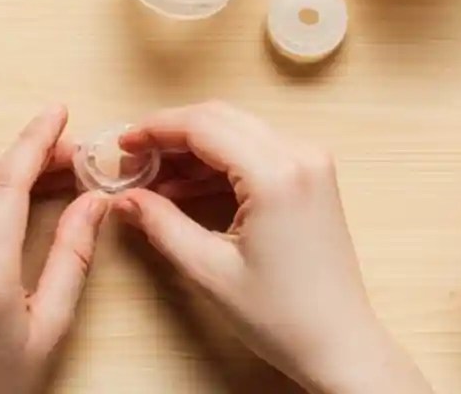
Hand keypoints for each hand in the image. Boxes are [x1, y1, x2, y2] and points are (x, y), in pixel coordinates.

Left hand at [0, 105, 108, 393]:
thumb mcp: (48, 330)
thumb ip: (72, 258)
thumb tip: (94, 202)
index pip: (9, 181)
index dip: (36, 138)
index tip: (58, 112)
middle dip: (26, 156)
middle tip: (68, 161)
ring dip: (0, 174)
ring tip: (42, 183)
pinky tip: (1, 211)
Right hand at [114, 102, 432, 393]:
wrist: (338, 342)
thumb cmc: (281, 316)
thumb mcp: (209, 270)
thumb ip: (162, 225)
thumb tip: (124, 198)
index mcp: (276, 175)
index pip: (203, 125)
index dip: (155, 129)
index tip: (122, 144)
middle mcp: (300, 155)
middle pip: (220, 118)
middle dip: (171, 135)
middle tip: (134, 163)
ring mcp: (311, 162)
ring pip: (238, 129)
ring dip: (194, 148)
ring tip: (155, 181)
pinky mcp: (313, 175)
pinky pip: (257, 148)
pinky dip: (220, 161)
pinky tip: (189, 188)